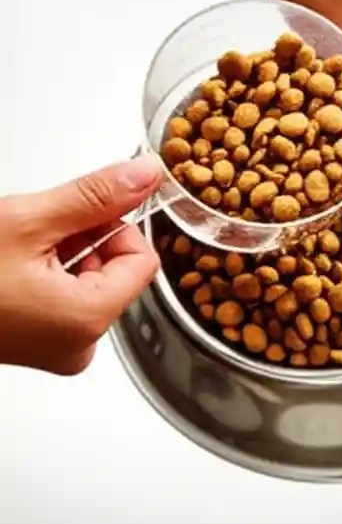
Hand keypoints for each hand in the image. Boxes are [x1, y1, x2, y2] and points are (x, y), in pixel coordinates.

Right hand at [0, 157, 163, 374]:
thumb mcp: (27, 221)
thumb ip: (95, 197)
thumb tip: (145, 175)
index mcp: (86, 321)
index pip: (141, 258)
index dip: (111, 228)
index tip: (76, 215)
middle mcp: (78, 345)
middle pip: (115, 270)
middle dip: (79, 242)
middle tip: (30, 235)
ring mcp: (57, 348)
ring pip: (86, 281)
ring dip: (56, 255)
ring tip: (10, 253)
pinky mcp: (36, 345)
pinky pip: (61, 298)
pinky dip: (41, 274)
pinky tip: (6, 268)